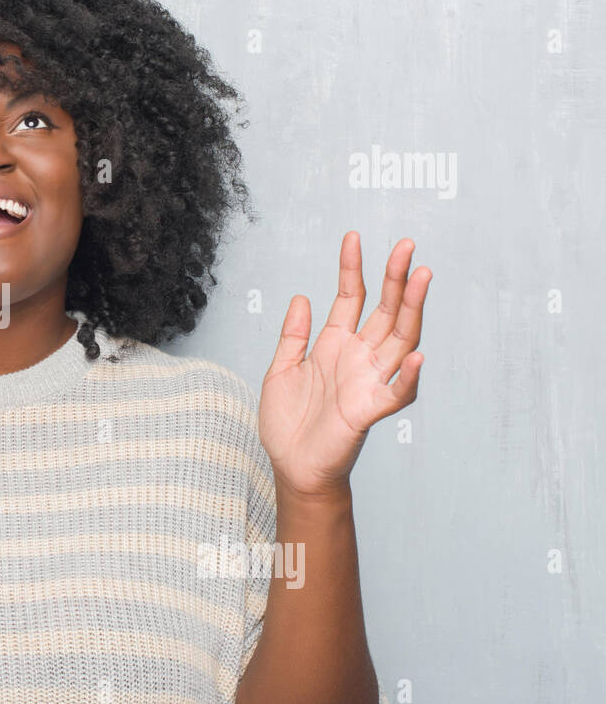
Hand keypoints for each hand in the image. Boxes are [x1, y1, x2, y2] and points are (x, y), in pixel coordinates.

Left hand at [258, 231, 430, 498]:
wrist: (291, 466)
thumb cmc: (288, 422)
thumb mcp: (281, 370)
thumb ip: (293, 335)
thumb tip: (300, 297)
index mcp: (335, 345)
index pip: (350, 298)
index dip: (351, 269)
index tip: (353, 237)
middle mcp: (357, 358)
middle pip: (385, 311)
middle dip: (395, 279)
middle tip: (407, 246)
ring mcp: (367, 382)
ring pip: (399, 341)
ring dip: (412, 310)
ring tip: (422, 278)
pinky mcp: (369, 411)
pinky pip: (396, 393)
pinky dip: (407, 377)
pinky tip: (416, 356)